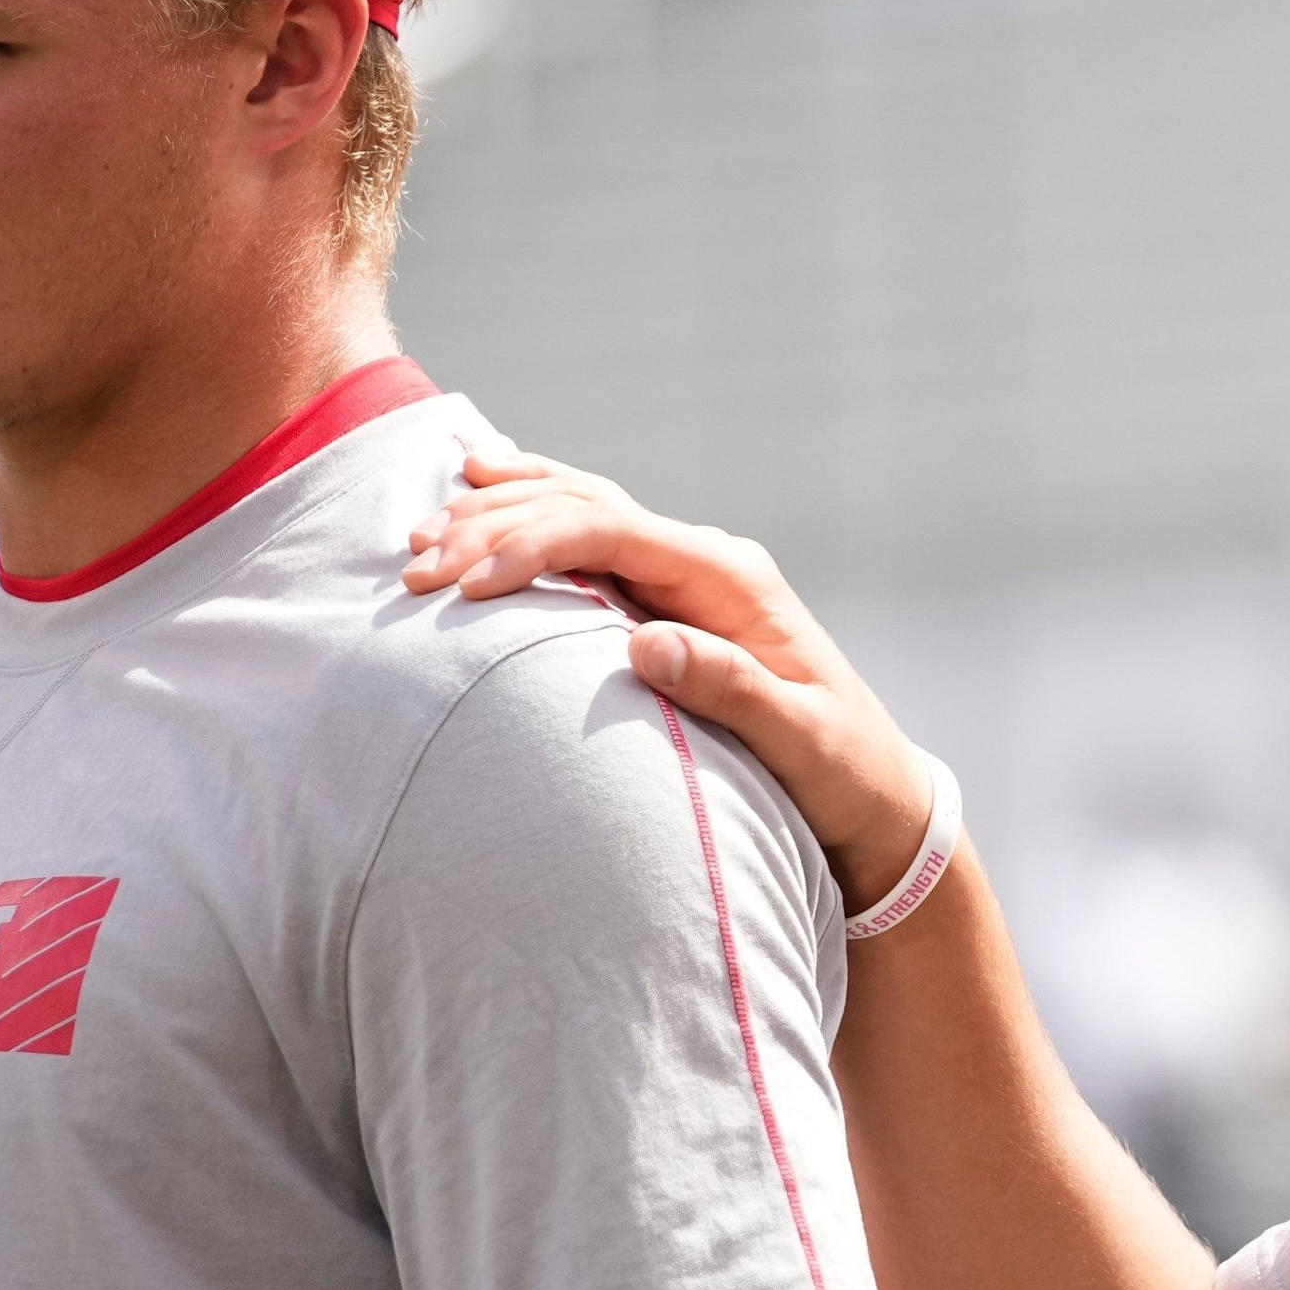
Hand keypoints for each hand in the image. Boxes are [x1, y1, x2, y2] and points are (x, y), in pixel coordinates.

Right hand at [401, 453, 938, 912]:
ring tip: (420, 532)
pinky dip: (528, 518)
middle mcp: (706, 561)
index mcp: (732, 579)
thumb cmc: (842, 773)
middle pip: (584, 511)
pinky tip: (477, 496)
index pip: (616, 533)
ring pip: (578, 513)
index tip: (468, 581)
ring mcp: (683, 576)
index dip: (536, 544)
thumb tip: (646, 644)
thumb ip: (730, 690)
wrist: (873, 792)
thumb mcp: (799, 742)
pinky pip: (586, 542)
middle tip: (416, 565)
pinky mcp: (664, 601)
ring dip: (499, 516)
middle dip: (495, 528)